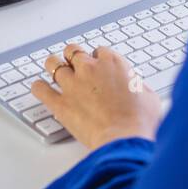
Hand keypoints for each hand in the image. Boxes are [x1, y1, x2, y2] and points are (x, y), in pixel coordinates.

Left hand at [31, 45, 161, 150]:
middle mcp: (89, 68)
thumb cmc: (140, 119)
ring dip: (53, 66)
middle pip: (72, 51)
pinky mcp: (60, 104)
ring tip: (53, 70)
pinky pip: (40, 89)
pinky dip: (39, 88)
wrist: (125, 137)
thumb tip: (135, 86)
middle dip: (73, 57)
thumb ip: (137, 84)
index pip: (98, 51)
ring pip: (53, 64)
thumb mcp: (148, 95)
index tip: (97, 66)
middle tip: (73, 65)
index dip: (97, 59)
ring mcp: (72, 84)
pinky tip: (40, 88)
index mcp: (112, 63)